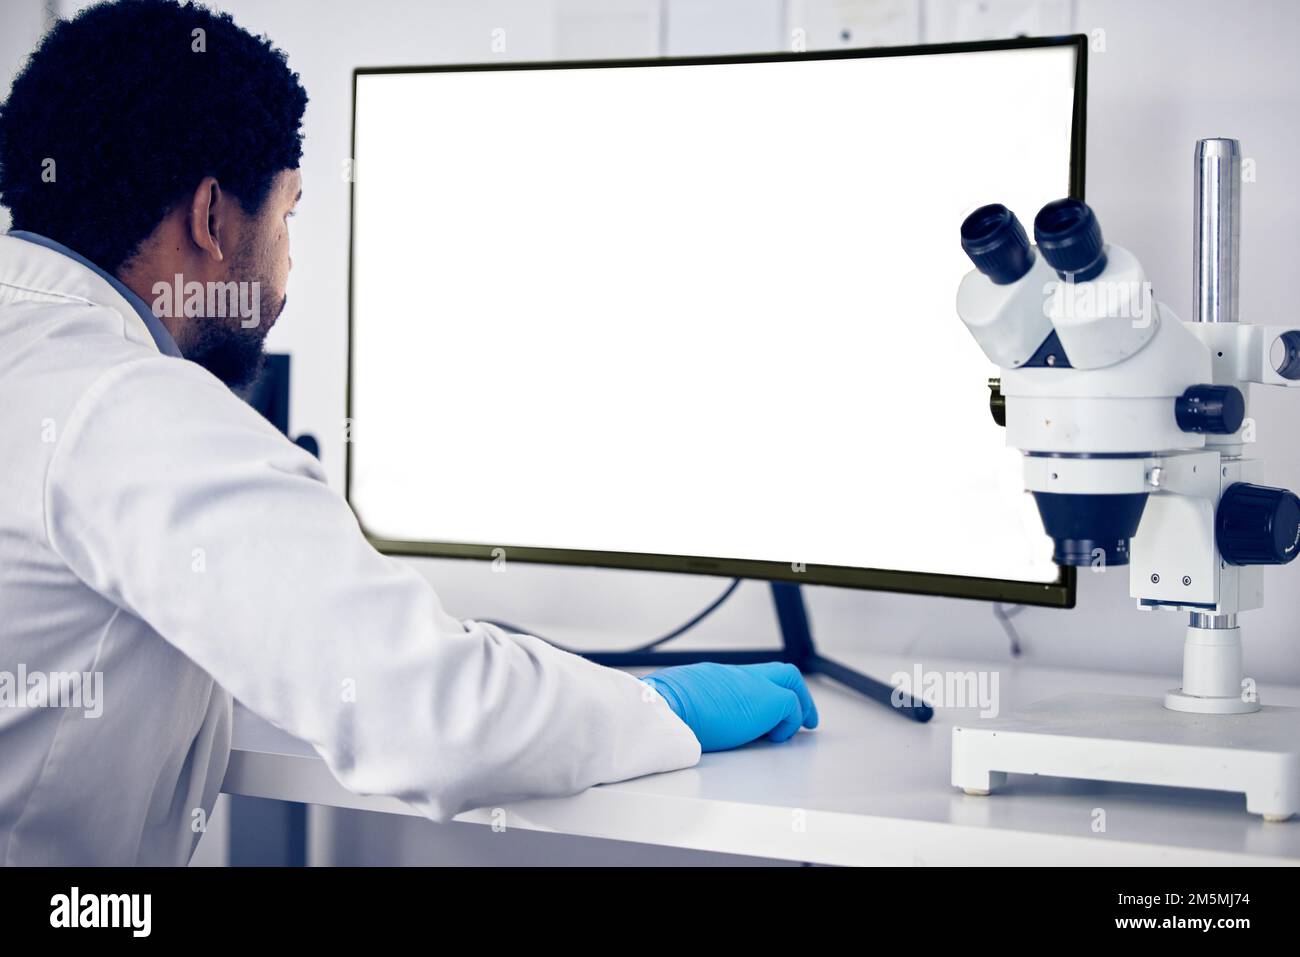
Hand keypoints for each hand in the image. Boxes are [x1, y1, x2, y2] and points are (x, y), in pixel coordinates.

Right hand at [642, 662, 818, 751]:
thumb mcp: (674, 701)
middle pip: (778, 672)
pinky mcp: (768, 700)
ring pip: (790, 681)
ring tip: (802, 726)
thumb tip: (679, 719)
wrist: (666, 708)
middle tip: (803, 715)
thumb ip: (686, 703)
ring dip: (800, 705)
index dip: (762, 691)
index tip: (765, 710)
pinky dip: (789, 723)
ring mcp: (754, 683)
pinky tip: (776, 738)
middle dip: (794, 692)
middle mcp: (736, 674)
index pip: (748, 678)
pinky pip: (792, 708)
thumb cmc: (662, 710)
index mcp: (713, 677)